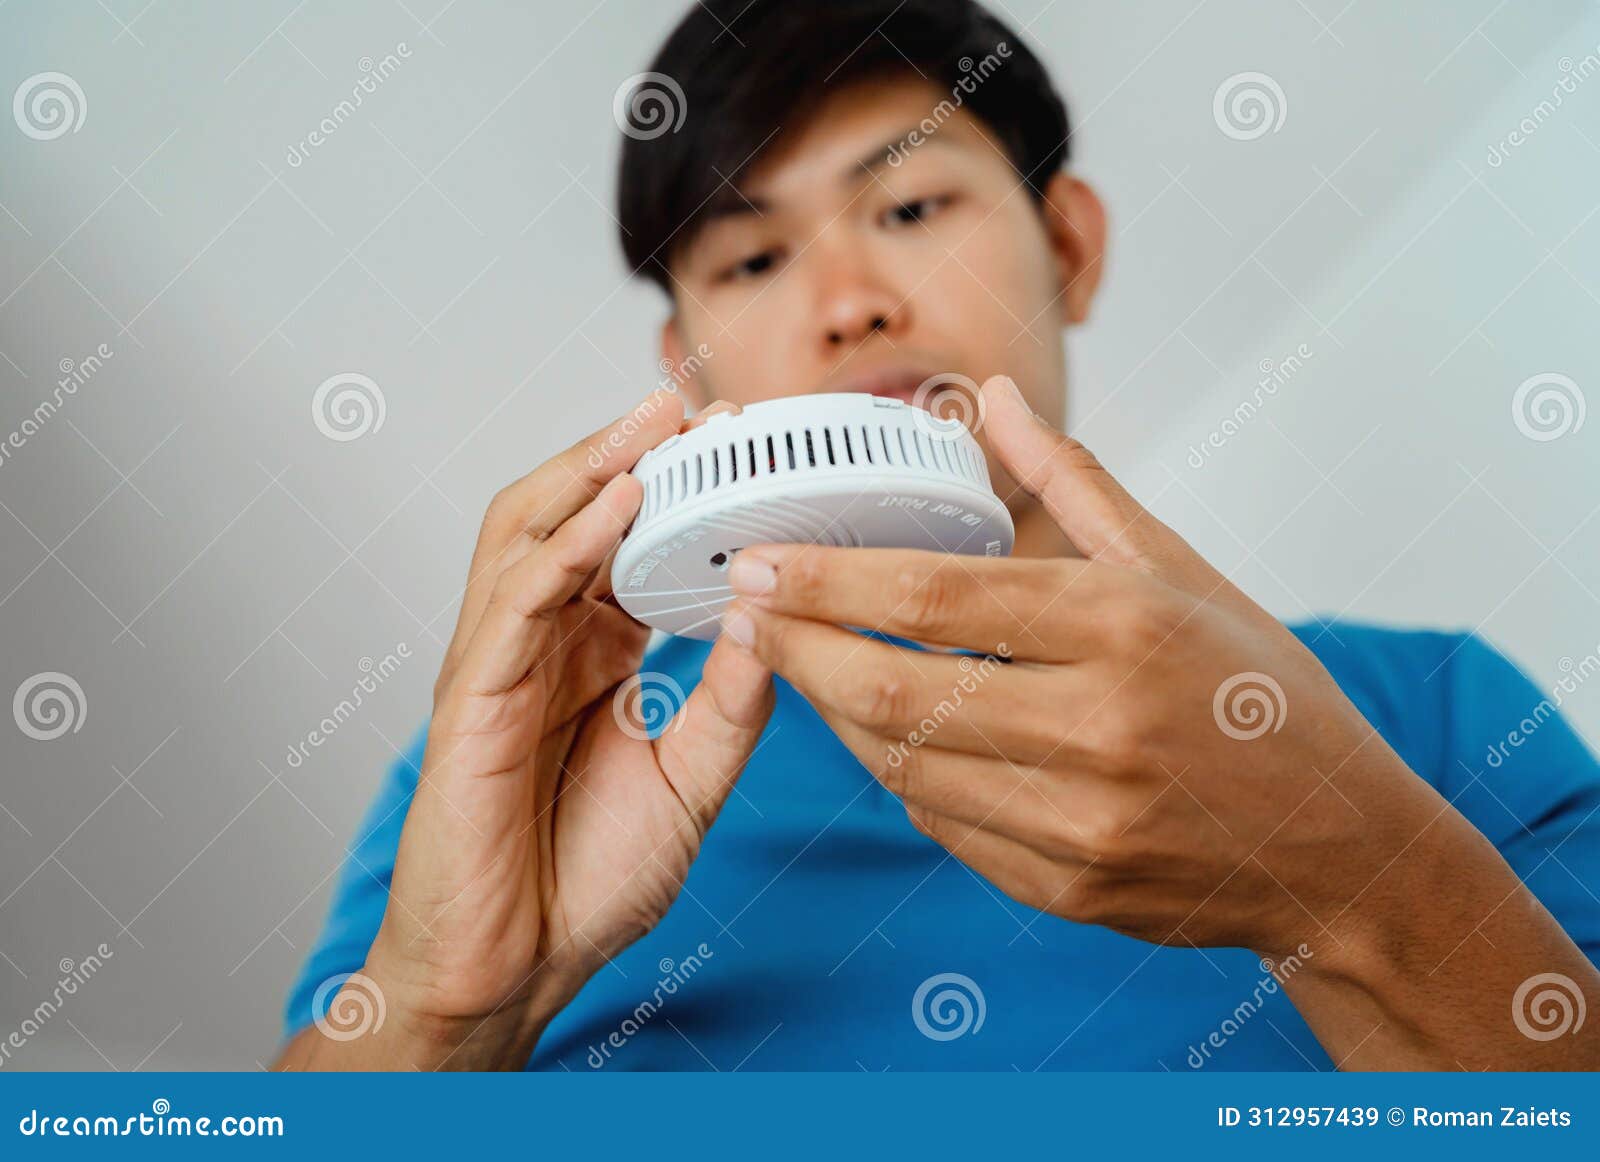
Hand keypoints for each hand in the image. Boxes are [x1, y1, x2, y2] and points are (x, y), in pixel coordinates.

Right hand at [287, 393, 773, 1069]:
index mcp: (588, 656)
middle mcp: (540, 644)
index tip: (740, 444)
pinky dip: (569, 543)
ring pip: (532, 531)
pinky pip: (520, 597)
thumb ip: (731, 704)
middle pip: (572, 515)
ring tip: (656, 422)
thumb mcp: (690, 781)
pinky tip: (621, 504)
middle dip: (629, 452)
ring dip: (593, 467)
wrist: (513, 970)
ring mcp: (499, 662)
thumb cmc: (583, 880)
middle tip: (699, 405)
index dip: (675, 490)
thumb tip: (772, 619)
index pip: (626, 545)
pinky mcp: (473, 695)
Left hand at [718, 375, 1599, 1068]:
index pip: (940, 598)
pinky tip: (878, 731)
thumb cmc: (1259, 691)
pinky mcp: (1067, 887)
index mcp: (1127, 627)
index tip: (762, 559)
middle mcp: (1101, 727)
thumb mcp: (1179, 569)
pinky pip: (943, 825)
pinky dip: (897, 774)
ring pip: (904, 765)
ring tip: (798, 661)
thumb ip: (1072, 483)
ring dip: (835, 711)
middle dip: (800, 648)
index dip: (832, 580)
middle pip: (898, 688)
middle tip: (747, 611)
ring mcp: (1082, 822)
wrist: (1338, 847)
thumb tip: (993, 399)